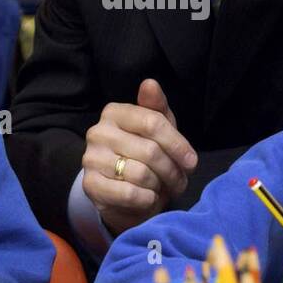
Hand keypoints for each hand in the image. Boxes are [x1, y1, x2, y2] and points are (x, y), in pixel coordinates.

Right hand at [82, 79, 197, 234]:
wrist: (121, 192)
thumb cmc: (143, 154)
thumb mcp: (156, 129)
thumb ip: (156, 107)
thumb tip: (150, 83)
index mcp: (114, 112)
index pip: (153, 123)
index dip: (178, 145)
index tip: (191, 162)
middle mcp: (98, 131)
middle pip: (150, 151)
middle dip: (172, 170)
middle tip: (179, 181)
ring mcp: (91, 158)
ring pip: (141, 173)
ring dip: (160, 186)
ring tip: (162, 188)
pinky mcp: (90, 185)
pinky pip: (129, 193)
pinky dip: (146, 199)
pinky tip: (148, 198)